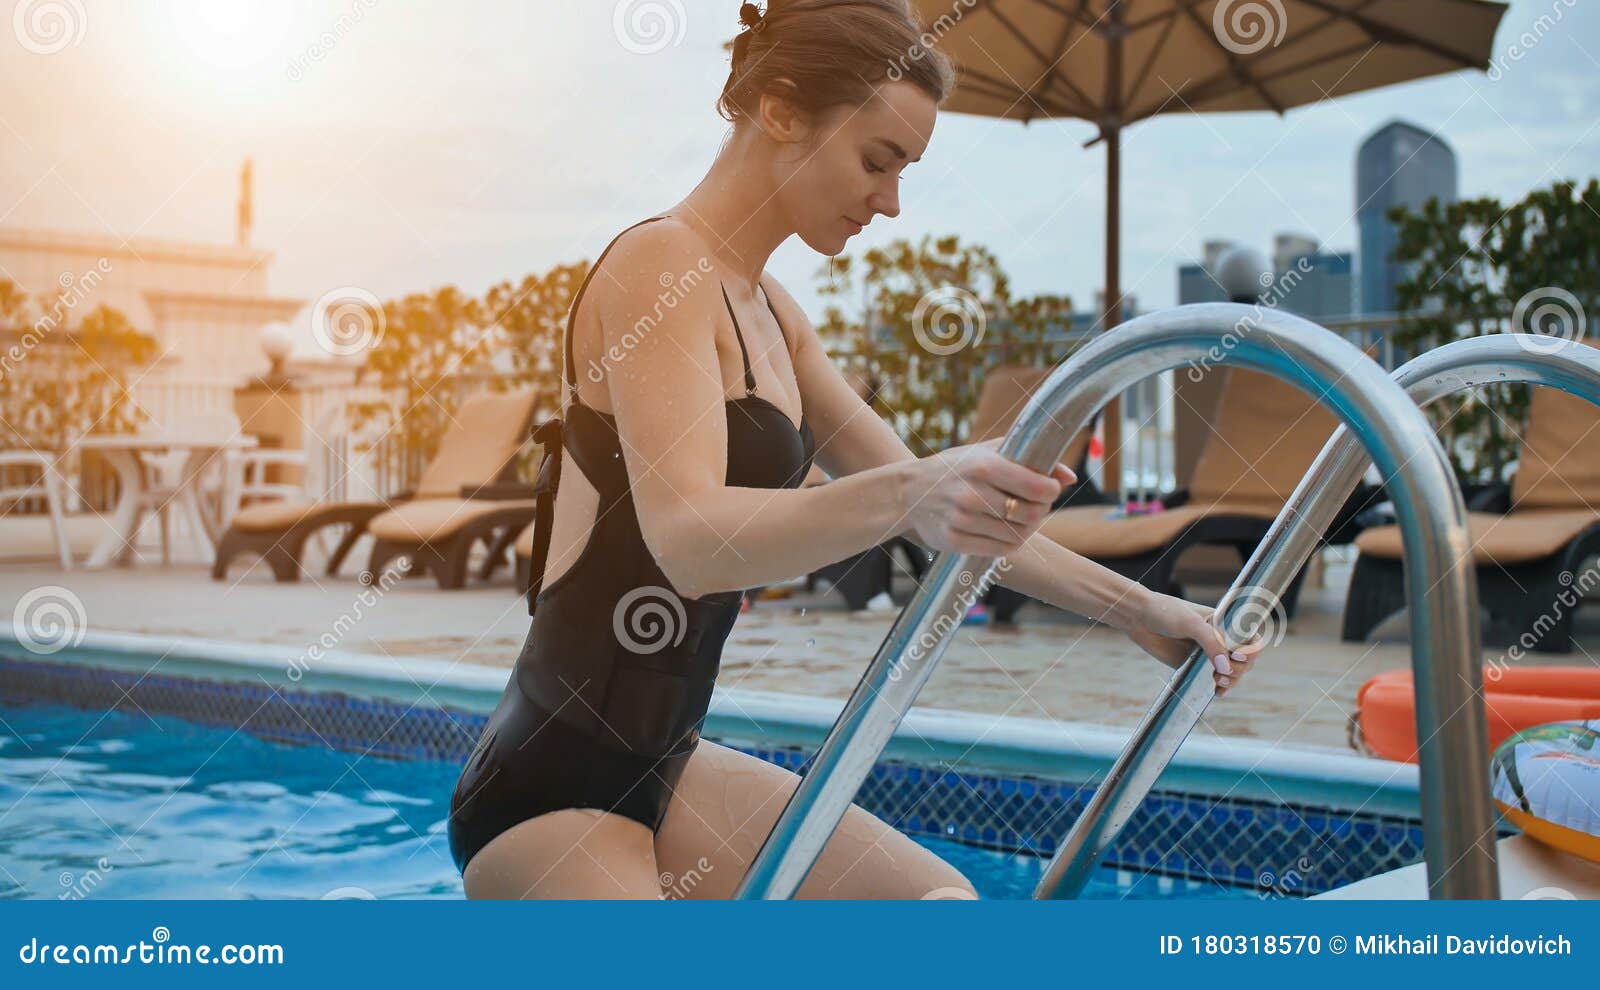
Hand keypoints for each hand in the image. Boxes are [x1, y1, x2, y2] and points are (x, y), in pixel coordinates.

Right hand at [900, 437, 1074, 556]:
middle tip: (1037, 505)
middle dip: (1042, 511)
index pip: (1037, 486)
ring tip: (1021, 518)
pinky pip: (1000, 550)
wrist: (909, 492)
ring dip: (1027, 529)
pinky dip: (1010, 542)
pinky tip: (1006, 530)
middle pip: (1031, 514)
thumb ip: (1028, 459)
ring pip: (1018, 535)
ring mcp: (962, 520)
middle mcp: (972, 494)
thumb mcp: (987, 453)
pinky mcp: (954, 541)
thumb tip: (1069, 476)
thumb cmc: (955, 468)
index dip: (1051, 490)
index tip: (1048, 488)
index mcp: (984, 466)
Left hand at [1127, 592, 1262, 696]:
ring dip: (1231, 680)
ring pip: (1231, 672)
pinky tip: (1217, 692)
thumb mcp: (1191, 623)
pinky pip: (1213, 679)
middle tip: (1223, 673)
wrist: (1139, 618)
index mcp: (1224, 623)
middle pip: (1244, 660)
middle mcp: (1220, 639)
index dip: (1252, 650)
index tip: (1239, 657)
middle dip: (1240, 669)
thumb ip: (1211, 642)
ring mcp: (1208, 654)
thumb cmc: (1165, 612)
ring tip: (1218, 682)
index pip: (1250, 638)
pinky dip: (1220, 687)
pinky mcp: (1195, 666)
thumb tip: (1226, 667)